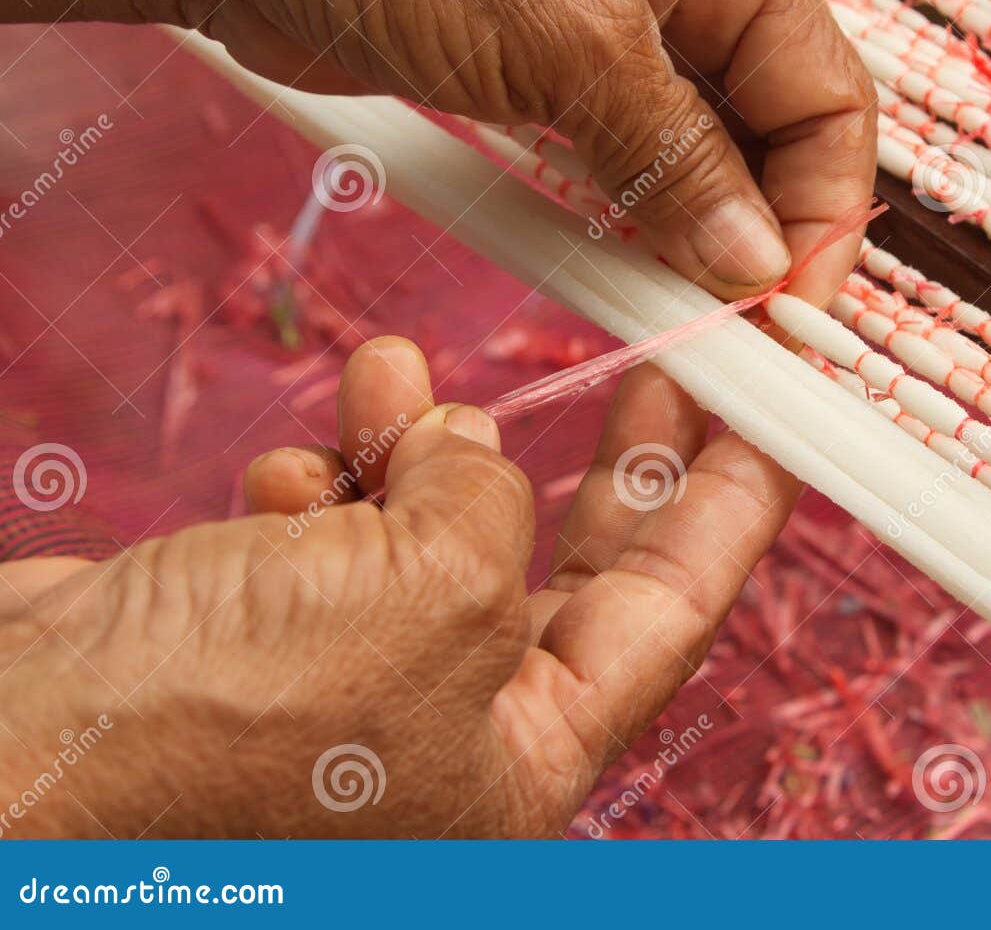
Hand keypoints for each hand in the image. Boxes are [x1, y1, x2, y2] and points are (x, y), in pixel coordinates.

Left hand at [0, 0, 875, 303]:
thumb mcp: (565, 40)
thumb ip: (674, 157)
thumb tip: (755, 262)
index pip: (826, 90)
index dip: (826, 204)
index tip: (793, 302)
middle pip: (774, 133)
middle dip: (765, 232)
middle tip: (740, 331)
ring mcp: (618, 36)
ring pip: (702, 161)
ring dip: (698, 241)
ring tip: (685, 319)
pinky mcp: (554, 82)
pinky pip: (625, 170)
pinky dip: (631, 228)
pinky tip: (627, 279)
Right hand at [0, 337, 797, 835]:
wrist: (7, 771)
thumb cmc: (214, 742)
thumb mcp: (424, 597)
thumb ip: (486, 505)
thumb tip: (464, 445)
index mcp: (523, 761)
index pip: (673, 612)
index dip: (731, 508)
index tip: (772, 421)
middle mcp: (450, 735)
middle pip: (569, 569)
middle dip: (603, 458)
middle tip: (653, 362)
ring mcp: (354, 689)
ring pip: (435, 532)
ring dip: (422, 446)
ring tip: (396, 377)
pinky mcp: (262, 643)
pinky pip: (333, 539)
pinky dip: (325, 487)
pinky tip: (294, 475)